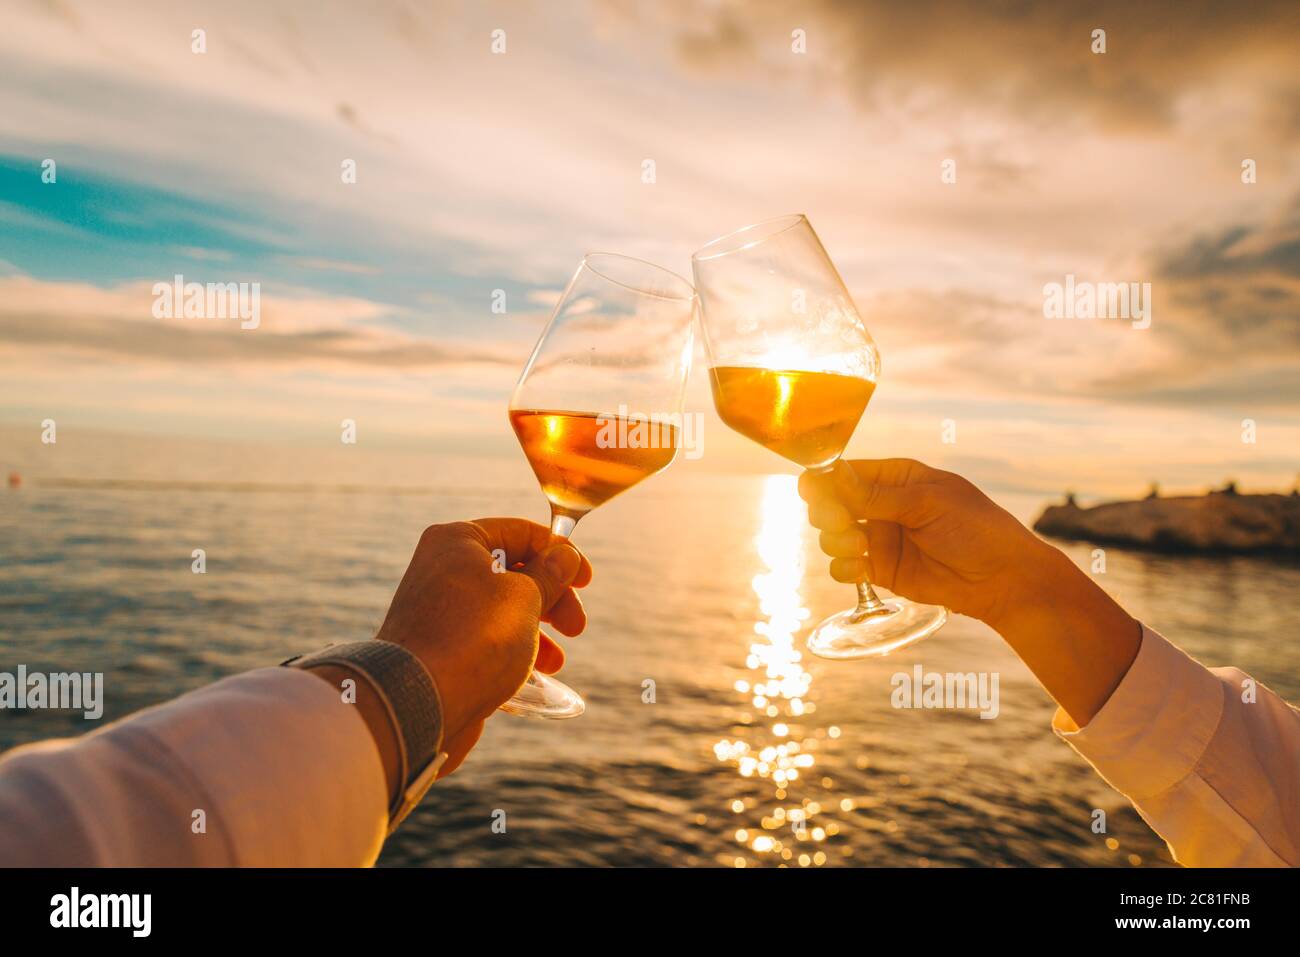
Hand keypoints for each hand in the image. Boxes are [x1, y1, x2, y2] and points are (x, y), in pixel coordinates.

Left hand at [376, 518, 592, 775]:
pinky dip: (511, 651)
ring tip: (556, 661)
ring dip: (537, 630)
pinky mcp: (438, 647)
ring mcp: (438, 610)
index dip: (560, 554)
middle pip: (514, 572)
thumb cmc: (474, 639)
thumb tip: (565, 556)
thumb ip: (551, 574)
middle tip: (576, 627)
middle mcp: (442, 569)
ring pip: (501, 609)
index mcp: (458, 541)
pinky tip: (532, 676)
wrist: (417, 703)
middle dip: (552, 599)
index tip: (586, 581)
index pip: (521, 532)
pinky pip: (484, 639)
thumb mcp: (526, 598)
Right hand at [800, 459, 1139, 724]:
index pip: (845, 472)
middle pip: (830, 504)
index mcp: (895, 477)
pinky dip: (844, 568)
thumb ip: (876, 495)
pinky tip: (861, 568)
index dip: (823, 480)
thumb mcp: (927, 504)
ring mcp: (880, 538)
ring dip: (835, 541)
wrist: (1004, 579)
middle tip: (842, 522)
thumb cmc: (976, 529)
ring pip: (831, 536)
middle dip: (827, 513)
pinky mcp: (882, 570)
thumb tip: (829, 476)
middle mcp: (882, 506)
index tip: (812, 491)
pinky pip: (844, 568)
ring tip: (859, 547)